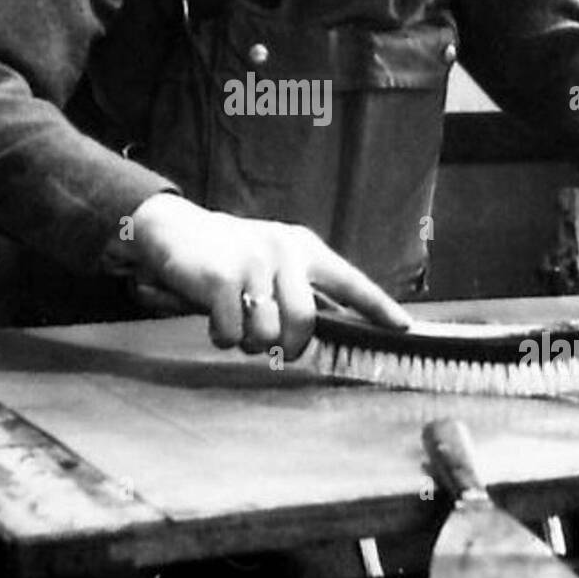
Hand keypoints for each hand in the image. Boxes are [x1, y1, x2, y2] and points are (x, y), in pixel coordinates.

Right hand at [111, 193, 409, 359]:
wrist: (174, 229)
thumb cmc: (229, 254)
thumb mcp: (271, 259)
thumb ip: (298, 288)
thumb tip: (328, 330)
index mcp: (303, 248)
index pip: (350, 281)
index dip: (378, 307)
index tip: (404, 327)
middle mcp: (284, 251)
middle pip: (305, 322)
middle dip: (290, 346)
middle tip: (275, 348)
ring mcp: (253, 263)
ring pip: (266, 334)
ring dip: (249, 343)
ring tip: (236, 324)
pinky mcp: (221, 278)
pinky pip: (232, 334)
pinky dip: (221, 337)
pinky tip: (213, 318)